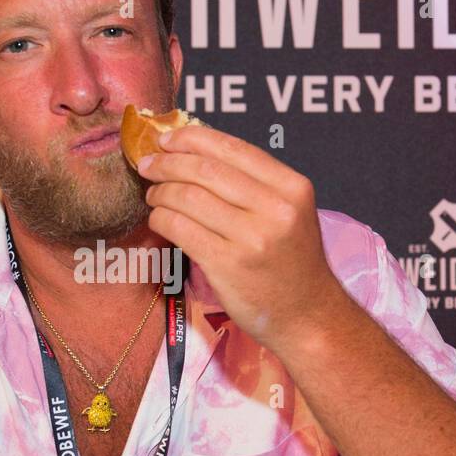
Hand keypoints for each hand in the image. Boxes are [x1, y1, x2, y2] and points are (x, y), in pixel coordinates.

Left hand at [137, 125, 342, 350]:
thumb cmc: (292, 262)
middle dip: (168, 162)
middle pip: (206, 170)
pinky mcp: (227, 265)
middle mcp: (275, 209)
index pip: (234, 149)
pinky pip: (181, 229)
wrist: (307, 317)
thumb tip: (195, 153)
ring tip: (153, 194)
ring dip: (161, 191)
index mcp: (292, 187)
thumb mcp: (289, 213)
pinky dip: (161, 218)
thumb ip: (254, 184)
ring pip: (188, 198)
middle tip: (148, 164)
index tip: (166, 138)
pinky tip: (158, 218)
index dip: (192, 139)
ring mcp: (251, 238)